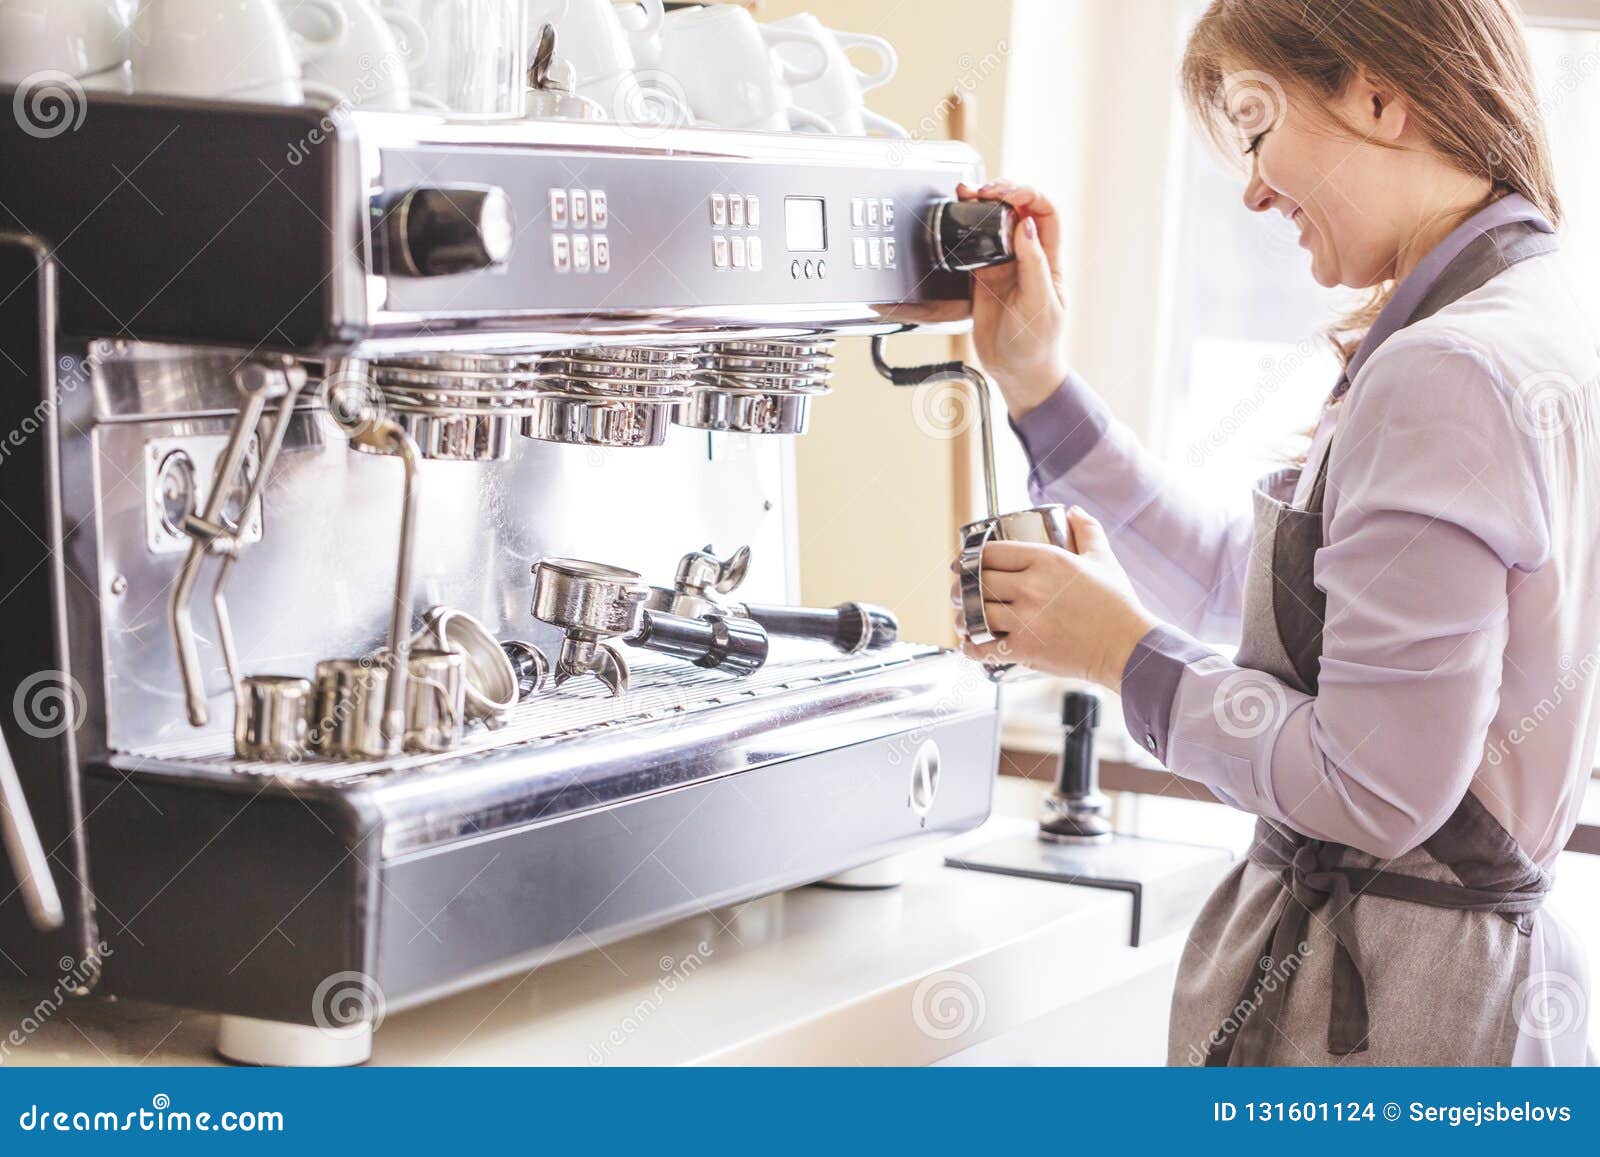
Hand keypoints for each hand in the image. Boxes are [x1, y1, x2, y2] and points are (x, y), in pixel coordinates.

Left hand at [952, 508, 1158, 688]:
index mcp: (1046, 559)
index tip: (961, 565)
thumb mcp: (1103, 559)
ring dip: (962, 617)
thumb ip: (1087, 530)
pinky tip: (970, 644)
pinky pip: (983, 646)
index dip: (969, 558)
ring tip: (962, 619)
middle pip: (978, 581)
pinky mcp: (1025, 648)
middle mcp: (1031, 586)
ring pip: (975, 613)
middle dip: (962, 587)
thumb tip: (1073, 511)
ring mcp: (1026, 618)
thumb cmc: (1116, 604)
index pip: (990, 552)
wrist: (1127, 646)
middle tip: (960, 593)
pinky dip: (970, 646)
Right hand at [956, 180, 1070, 419]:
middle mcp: (1026, 256)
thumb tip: (1025, 226)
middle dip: (1002, 191)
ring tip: (965, 194)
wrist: (1016, 371)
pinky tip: (957, 217)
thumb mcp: (1040, 304)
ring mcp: (1003, 265)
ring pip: (994, 222)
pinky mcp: (982, 276)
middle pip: (1018, 209)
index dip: (1028, 195)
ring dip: (981, 204)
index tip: (1006, 195)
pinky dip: (965, 227)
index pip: (1045, 212)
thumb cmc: (1037, 343)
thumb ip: (1033, 264)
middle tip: (981, 191)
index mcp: (1048, 259)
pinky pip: (974, 244)